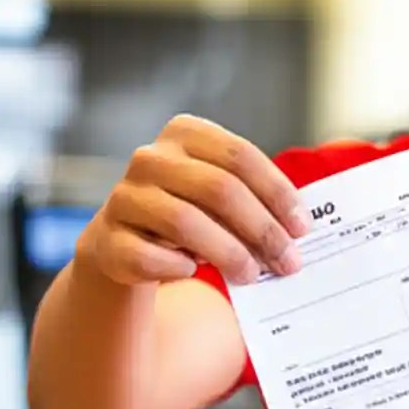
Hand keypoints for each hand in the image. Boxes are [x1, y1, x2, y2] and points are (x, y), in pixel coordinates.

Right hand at [77, 114, 308, 285]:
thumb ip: (254, 201)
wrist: (125, 244)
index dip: (277, 192)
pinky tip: (193, 271)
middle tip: (288, 261)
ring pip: (185, 222)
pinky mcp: (106, 239)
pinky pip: (148, 255)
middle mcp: (150, 158)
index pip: (240, 156)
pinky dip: (178, 266)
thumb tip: (297, 231)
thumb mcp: (219, 197)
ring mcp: (124, 197)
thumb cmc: (190, 215)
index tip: (302, 227)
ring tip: (252, 274)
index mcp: (184, 134)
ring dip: (229, 253)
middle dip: (262, 229)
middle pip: (219, 189)